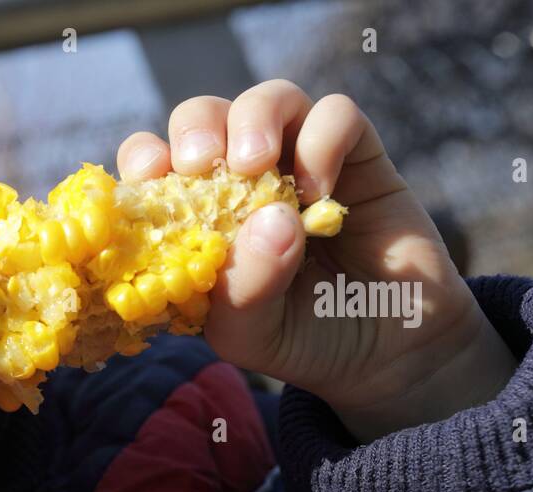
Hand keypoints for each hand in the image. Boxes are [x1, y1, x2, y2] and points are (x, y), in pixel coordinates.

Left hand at [116, 80, 515, 441]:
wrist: (390, 351)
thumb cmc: (303, 341)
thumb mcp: (254, 336)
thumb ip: (243, 290)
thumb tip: (268, 220)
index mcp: (197, 218)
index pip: (153, 165)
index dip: (143, 157)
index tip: (149, 173)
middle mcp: (241, 182)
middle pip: (204, 117)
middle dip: (195, 128)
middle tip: (201, 163)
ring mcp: (298, 163)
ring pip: (268, 100)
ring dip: (253, 119)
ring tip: (258, 166)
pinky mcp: (357, 157)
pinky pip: (337, 114)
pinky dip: (322, 140)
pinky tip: (320, 192)